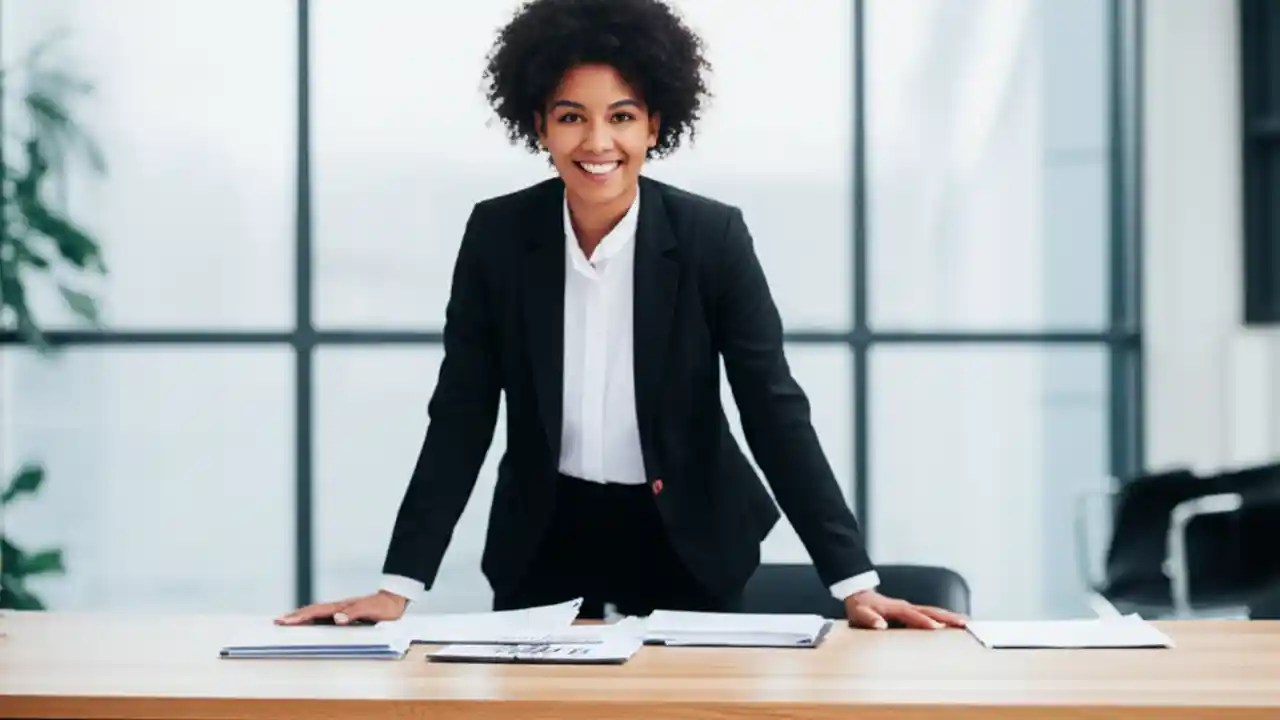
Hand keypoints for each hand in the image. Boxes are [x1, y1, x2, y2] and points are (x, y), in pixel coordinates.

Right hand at [274, 590, 407, 625]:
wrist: (394, 601)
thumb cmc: (384, 607)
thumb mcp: (371, 610)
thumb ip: (354, 613)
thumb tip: (336, 619)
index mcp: (341, 606)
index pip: (316, 612)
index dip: (300, 617)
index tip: (285, 621)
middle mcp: (338, 607)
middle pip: (311, 611)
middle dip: (294, 616)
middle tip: (277, 621)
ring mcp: (340, 610)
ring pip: (316, 613)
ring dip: (300, 617)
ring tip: (285, 621)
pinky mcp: (344, 614)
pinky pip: (323, 617)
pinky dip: (311, 619)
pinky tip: (307, 623)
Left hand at [844, 589, 966, 629]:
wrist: (860, 596)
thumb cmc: (860, 608)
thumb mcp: (860, 614)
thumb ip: (870, 619)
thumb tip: (880, 625)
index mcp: (896, 608)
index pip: (912, 615)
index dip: (923, 621)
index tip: (937, 627)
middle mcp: (906, 606)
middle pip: (930, 610)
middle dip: (947, 617)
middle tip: (964, 624)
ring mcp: (911, 608)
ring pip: (934, 611)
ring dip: (950, 617)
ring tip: (966, 624)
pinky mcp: (913, 612)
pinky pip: (932, 614)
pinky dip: (944, 618)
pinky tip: (954, 624)